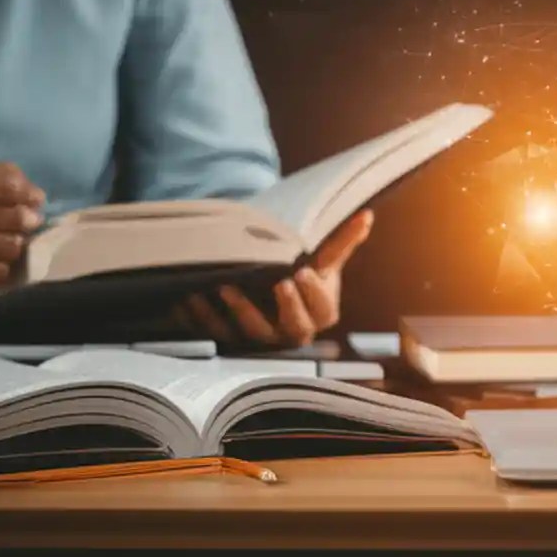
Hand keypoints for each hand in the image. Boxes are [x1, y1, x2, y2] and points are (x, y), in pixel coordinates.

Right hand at [0, 162, 45, 286]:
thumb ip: (2, 177)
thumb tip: (37, 197)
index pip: (5, 185)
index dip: (28, 195)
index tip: (35, 201)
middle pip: (7, 217)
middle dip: (27, 221)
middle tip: (30, 224)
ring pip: (3, 246)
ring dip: (17, 245)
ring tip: (15, 243)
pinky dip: (3, 268)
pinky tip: (2, 264)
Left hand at [173, 210, 373, 346]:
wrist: (273, 294)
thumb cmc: (303, 274)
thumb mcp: (322, 260)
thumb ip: (342, 241)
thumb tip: (366, 216)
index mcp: (319, 313)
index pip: (321, 309)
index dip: (312, 294)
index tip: (301, 273)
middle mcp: (293, 332)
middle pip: (293, 328)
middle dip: (285, 307)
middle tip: (277, 283)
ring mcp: (262, 340)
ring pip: (251, 333)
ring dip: (237, 311)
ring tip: (224, 286)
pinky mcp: (232, 341)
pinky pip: (215, 333)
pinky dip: (201, 316)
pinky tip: (190, 297)